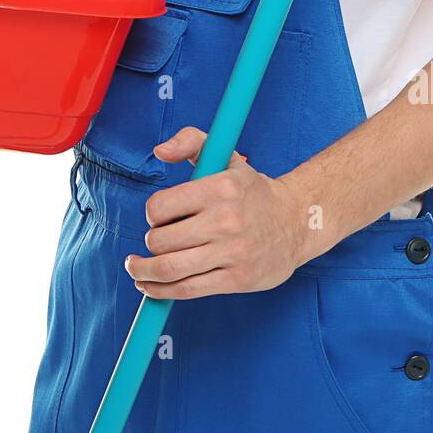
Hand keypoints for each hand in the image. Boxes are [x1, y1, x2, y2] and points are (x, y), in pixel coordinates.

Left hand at [124, 127, 305, 299]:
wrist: (297, 222)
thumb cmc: (252, 191)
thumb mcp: (227, 157)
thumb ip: (191, 141)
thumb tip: (159, 151)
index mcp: (220, 188)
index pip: (161, 206)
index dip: (152, 213)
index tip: (158, 217)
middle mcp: (226, 221)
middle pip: (161, 240)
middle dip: (149, 243)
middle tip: (153, 242)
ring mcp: (232, 253)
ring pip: (170, 268)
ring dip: (143, 271)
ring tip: (135, 268)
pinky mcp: (236, 280)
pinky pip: (187, 289)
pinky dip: (160, 291)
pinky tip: (149, 285)